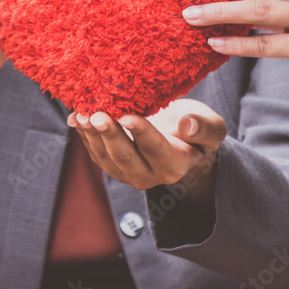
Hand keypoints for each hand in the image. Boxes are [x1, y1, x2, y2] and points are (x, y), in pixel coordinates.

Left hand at [69, 99, 226, 199]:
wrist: (181, 142)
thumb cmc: (197, 131)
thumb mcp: (213, 127)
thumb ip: (205, 128)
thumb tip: (187, 124)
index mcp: (175, 165)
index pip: (156, 150)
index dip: (142, 133)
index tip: (127, 115)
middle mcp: (149, 175)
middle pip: (126, 157)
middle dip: (109, 135)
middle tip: (96, 113)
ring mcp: (127, 173)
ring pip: (105, 158)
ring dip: (91, 135)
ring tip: (82, 113)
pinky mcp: (112, 166)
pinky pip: (95, 153)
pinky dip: (84, 136)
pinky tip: (76, 117)